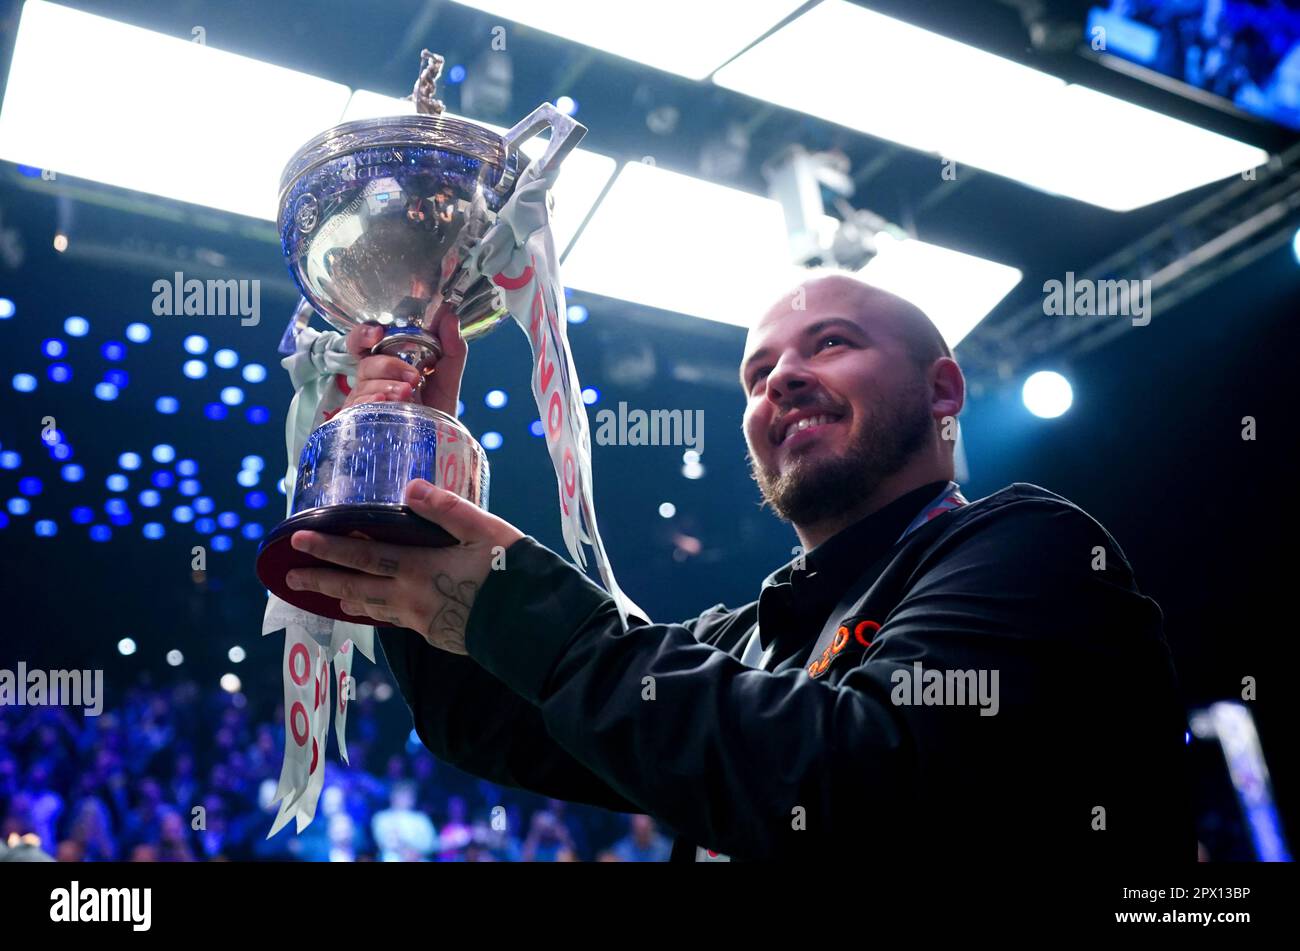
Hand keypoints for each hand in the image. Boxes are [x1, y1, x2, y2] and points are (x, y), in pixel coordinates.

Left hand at [284, 479, 522, 653]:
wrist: (532, 624)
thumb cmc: (511, 571)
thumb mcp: (484, 529)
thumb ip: (446, 508)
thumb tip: (409, 486)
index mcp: (419, 569)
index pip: (363, 556)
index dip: (328, 547)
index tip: (297, 541)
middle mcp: (411, 598)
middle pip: (356, 588)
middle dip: (321, 581)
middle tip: (290, 579)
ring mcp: (422, 620)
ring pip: (372, 609)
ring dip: (345, 599)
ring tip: (326, 594)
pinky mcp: (436, 634)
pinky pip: (394, 620)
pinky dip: (375, 612)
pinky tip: (375, 609)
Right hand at [341, 304, 467, 416]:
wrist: (438, 444)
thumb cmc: (437, 410)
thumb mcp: (448, 378)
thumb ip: (452, 348)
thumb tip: (450, 316)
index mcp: (388, 362)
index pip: (364, 341)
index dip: (364, 333)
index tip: (378, 332)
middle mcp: (373, 379)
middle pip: (365, 362)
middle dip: (388, 365)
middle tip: (413, 377)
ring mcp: (365, 399)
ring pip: (364, 383)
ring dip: (387, 386)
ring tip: (408, 394)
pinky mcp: (361, 421)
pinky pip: (360, 406)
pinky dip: (373, 401)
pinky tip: (386, 403)